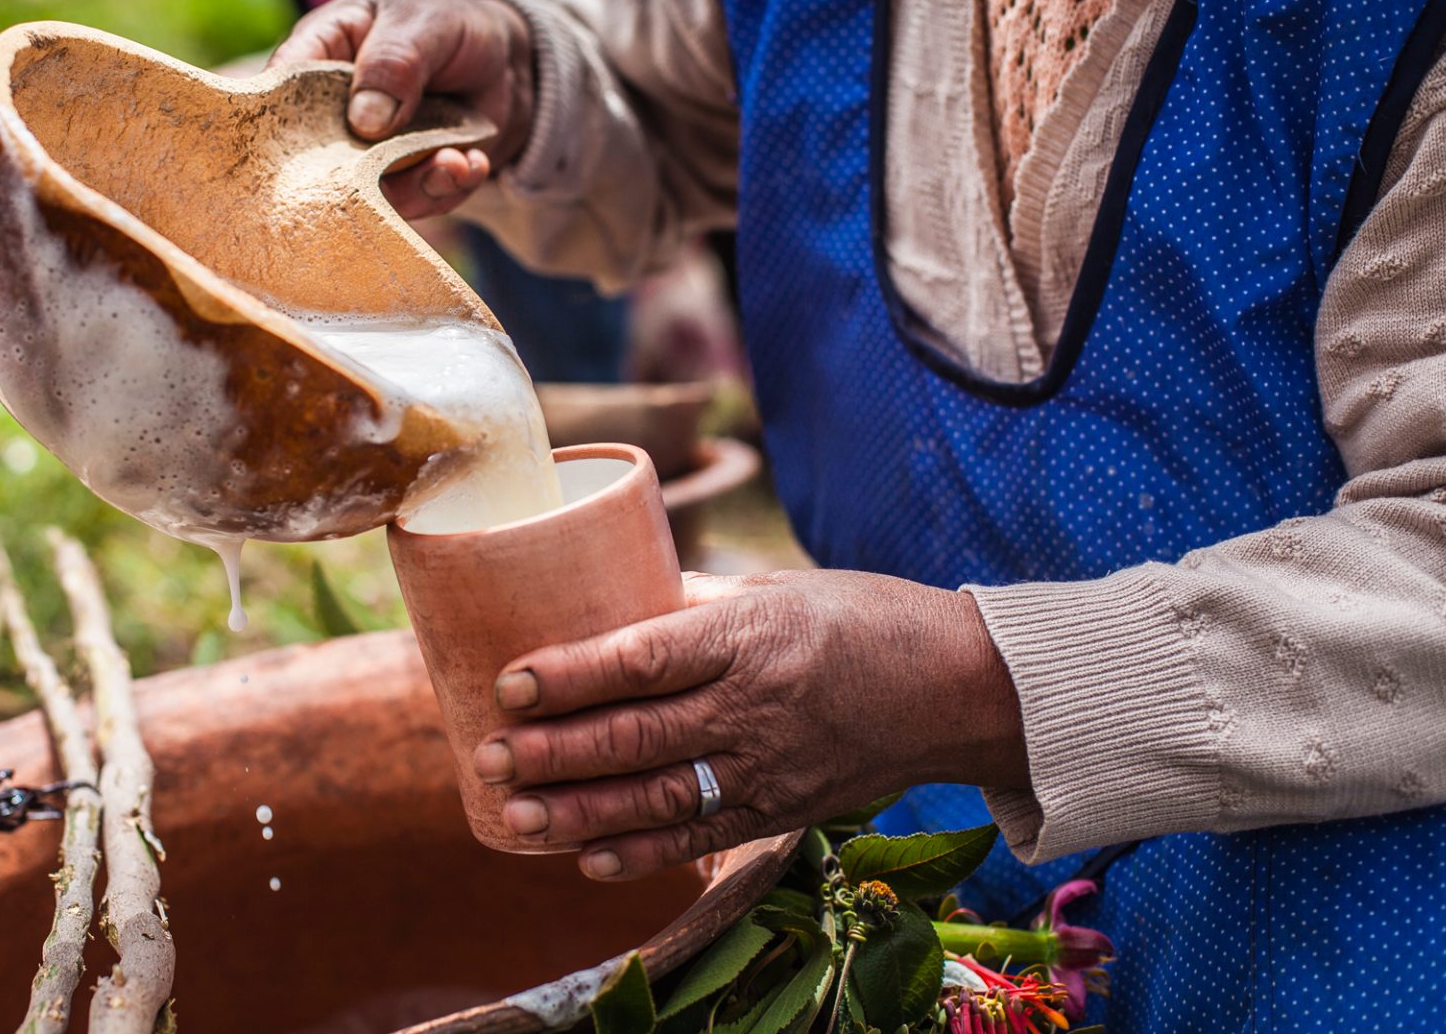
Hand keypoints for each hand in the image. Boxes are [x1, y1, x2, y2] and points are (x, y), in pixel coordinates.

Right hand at [268, 0, 533, 218]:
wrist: (504, 62)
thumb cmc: (447, 25)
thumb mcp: (425, 25)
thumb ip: (394, 62)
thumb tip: (363, 122)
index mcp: (318, 53)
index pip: (278, 90)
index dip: (281, 124)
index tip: (310, 151)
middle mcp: (331, 112)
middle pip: (316, 160)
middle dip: (361, 176)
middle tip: (408, 165)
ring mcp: (365, 153)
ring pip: (368, 192)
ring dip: (418, 186)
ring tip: (457, 163)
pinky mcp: (402, 181)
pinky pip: (414, 201)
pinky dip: (446, 188)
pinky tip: (473, 163)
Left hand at [470, 570, 1029, 880]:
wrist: (957, 688)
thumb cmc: (861, 619)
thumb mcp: (776, 588)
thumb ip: (693, 601)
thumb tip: (612, 595)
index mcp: (745, 637)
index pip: (640, 658)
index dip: (570, 675)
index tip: (510, 681)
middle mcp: (751, 707)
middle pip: (634, 737)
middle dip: (553, 752)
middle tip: (488, 757)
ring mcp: (767, 767)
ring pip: (655, 798)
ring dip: (578, 812)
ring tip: (516, 815)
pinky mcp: (780, 809)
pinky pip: (699, 837)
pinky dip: (639, 853)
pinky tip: (586, 857)